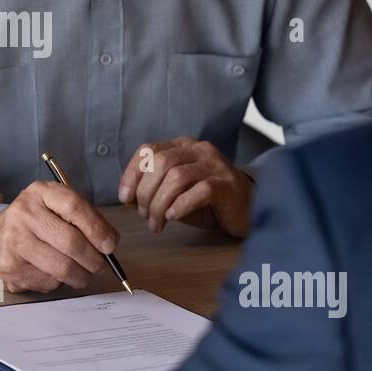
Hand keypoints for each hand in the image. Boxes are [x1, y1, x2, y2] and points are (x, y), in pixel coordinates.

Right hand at [0, 181, 119, 292]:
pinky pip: (48, 281)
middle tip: (100, 266)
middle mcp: (24, 212)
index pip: (74, 206)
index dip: (98, 228)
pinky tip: (54, 275)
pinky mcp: (9, 265)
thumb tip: (110, 243)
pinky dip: (59, 283)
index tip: (110, 245)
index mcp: (40, 192)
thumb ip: (84, 220)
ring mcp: (14, 239)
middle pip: (71, 241)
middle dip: (94, 260)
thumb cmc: (35, 226)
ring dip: (81, 276)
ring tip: (83, 274)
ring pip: (62, 267)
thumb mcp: (57, 210)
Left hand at [118, 137, 252, 236]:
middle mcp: (198, 150)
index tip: (124, 197)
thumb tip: (128, 197)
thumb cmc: (208, 202)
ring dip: (159, 204)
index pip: (148, 150)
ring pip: (176, 177)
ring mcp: (214, 165)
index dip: (131, 173)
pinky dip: (180, 206)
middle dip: (145, 192)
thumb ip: (154, 189)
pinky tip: (172, 217)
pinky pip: (199, 191)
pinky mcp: (226, 184)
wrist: (248, 209)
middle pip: (160, 163)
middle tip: (144, 215)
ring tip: (157, 224)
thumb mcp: (176, 192)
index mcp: (182, 146)